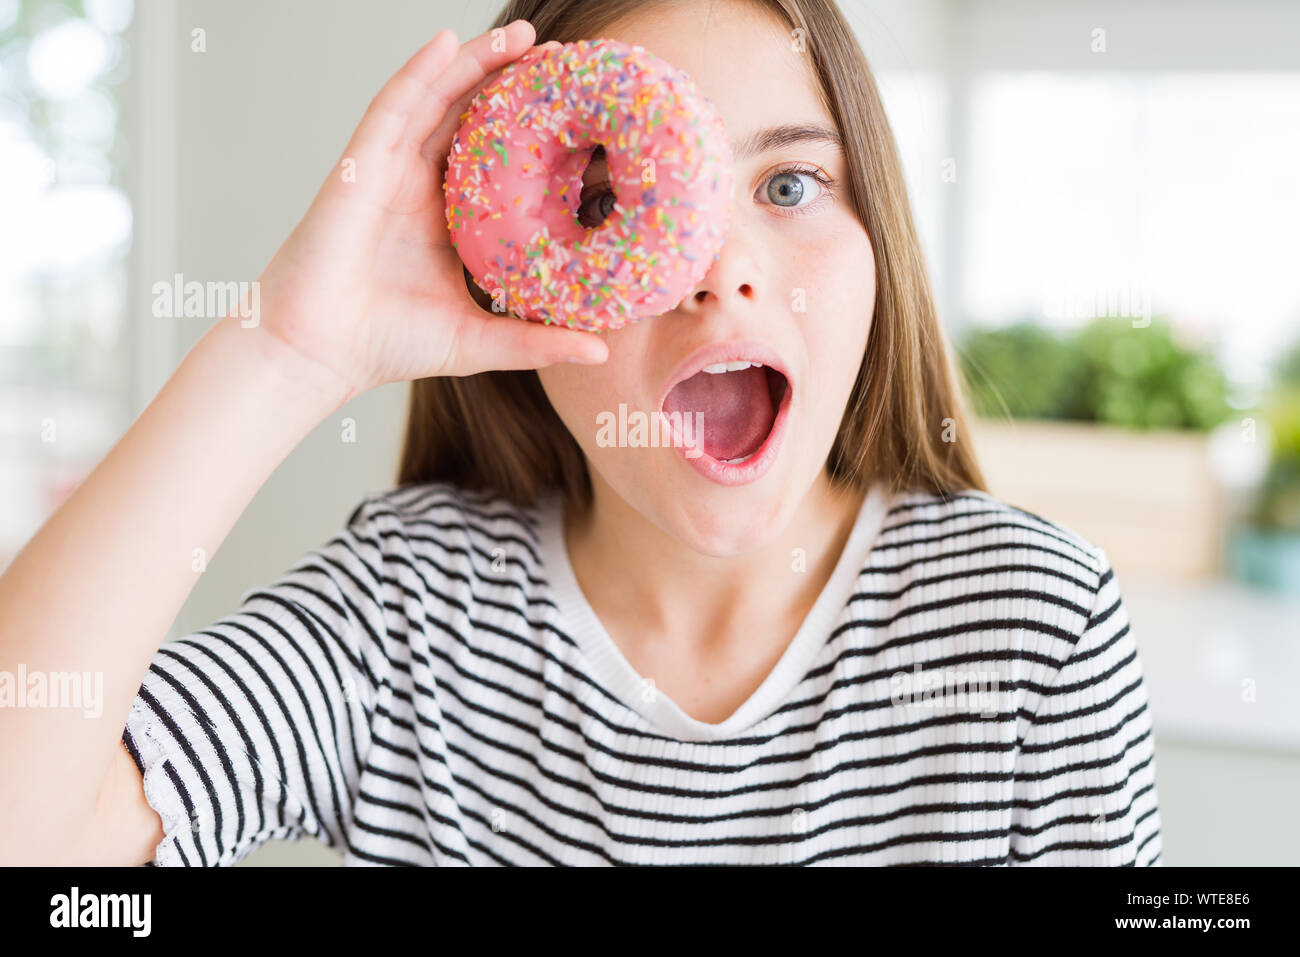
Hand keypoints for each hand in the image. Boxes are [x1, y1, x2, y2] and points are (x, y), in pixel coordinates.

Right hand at [251, 20, 608, 396]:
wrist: (318, 352)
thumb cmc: (386, 346)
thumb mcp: (481, 342)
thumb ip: (538, 342)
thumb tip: (602, 352)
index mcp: (448, 220)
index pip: (495, 160)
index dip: (531, 133)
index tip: (577, 116)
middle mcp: (420, 187)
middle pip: (469, 119)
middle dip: (511, 83)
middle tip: (560, 57)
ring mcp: (388, 171)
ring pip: (436, 101)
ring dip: (475, 62)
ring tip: (521, 36)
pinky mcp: (360, 165)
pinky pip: (392, 107)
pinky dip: (419, 72)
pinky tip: (448, 42)